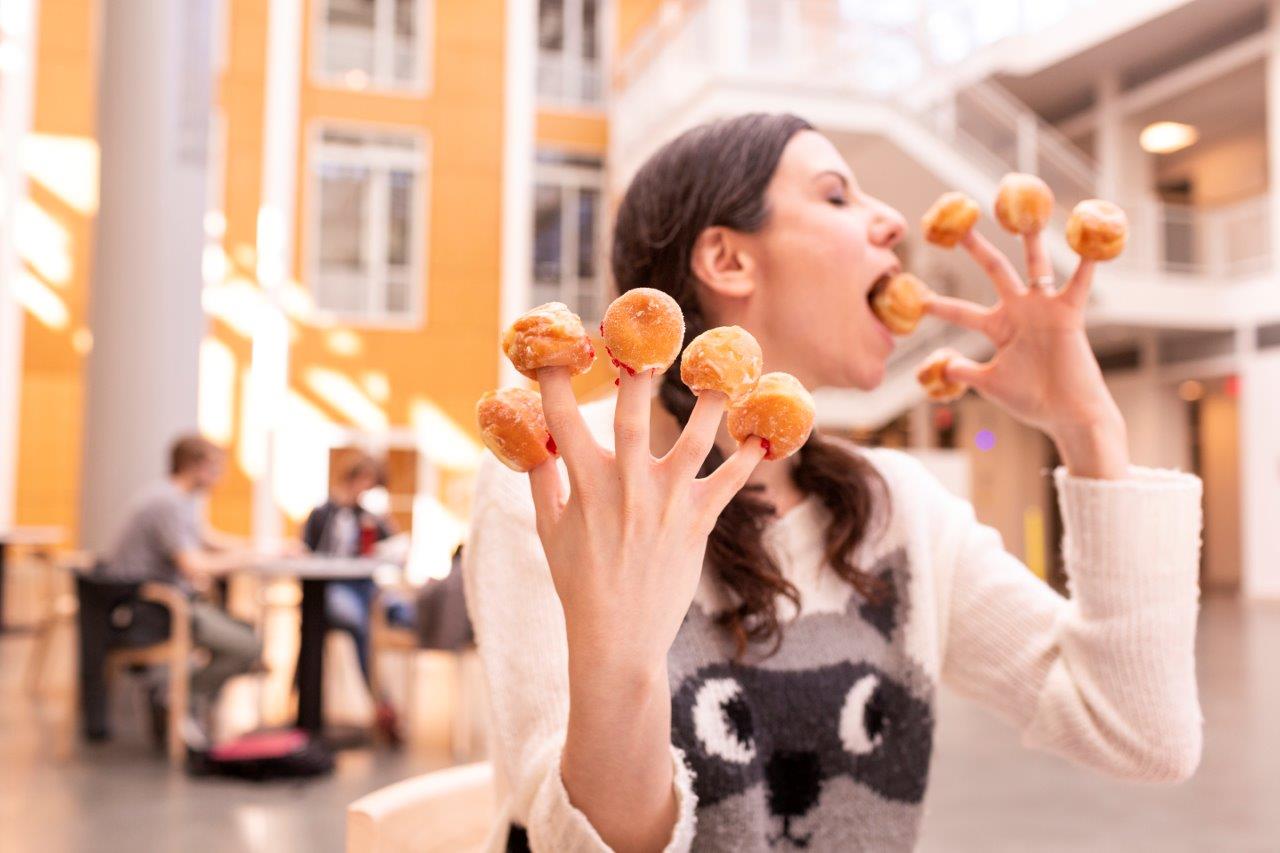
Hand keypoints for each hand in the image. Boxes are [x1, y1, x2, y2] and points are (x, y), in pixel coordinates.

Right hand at [529, 366, 765, 673]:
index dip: (555, 377)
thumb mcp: (550, 531)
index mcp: (584, 483)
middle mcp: (626, 485)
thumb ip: (544, 483)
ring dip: (712, 402)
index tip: (555, 348)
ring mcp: (666, 502)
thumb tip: (536, 444)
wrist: (617, 636)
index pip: (563, 417)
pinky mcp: (698, 522)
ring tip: (725, 370)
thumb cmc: (578, 582)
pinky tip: (762, 432)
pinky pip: (730, 481)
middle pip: (634, 414)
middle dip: (639, 370)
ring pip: (695, 439)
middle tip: (647, 335)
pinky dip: (749, 457)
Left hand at [924, 228, 1128, 478]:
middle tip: (956, 223)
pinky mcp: (1069, 313)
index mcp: (998, 328)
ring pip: (1034, 264)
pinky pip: (1080, 281)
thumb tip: (940, 366)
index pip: (960, 312)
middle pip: (993, 270)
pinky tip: (1092, 237)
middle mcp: (1019, 310)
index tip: (915, 293)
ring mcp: (1044, 309)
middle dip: (974, 246)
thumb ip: (965, 371)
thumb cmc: (1032, 401)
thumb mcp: (990, 384)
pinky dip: (1089, 260)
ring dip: (1029, 238)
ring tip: (1022, 210)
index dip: (938, 304)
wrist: (1067, 414)